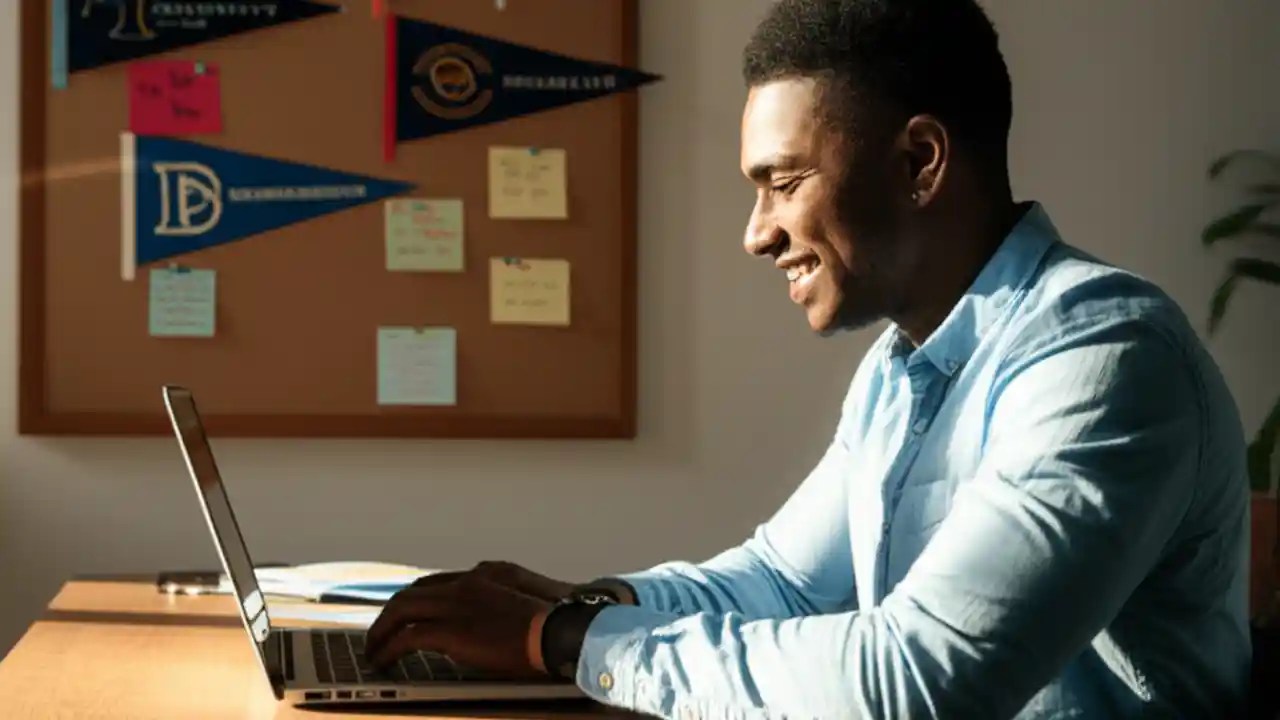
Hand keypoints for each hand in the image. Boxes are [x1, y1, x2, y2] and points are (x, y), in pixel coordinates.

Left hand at [364, 562, 567, 677]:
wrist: (561, 631)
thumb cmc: (555, 624)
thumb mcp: (528, 602)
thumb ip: (500, 603)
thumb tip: (485, 621)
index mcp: (485, 574)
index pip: (437, 582)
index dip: (416, 599)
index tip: (405, 614)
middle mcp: (466, 582)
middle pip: (412, 593)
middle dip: (390, 614)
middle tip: (379, 633)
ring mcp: (456, 603)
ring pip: (401, 609)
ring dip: (381, 630)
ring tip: (373, 650)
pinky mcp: (451, 630)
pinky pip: (406, 637)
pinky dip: (389, 649)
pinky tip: (383, 661)